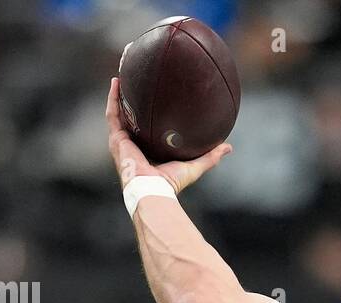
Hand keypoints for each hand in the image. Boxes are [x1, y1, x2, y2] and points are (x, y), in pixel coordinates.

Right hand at [105, 76, 231, 193]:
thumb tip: (228, 147)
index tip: (155, 99)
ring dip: (119, 94)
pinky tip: (117, 81)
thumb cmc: (171, 183)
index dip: (149, 115)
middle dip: (132, 101)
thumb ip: (210, 156)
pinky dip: (113, 97)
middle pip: (131, 118)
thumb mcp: (194, 166)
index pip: (147, 129)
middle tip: (137, 82)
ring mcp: (122, 142)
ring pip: (118, 113)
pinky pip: (112, 114)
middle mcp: (133, 146)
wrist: (153, 189)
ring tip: (123, 75)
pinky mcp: (116, 139)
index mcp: (148, 151)